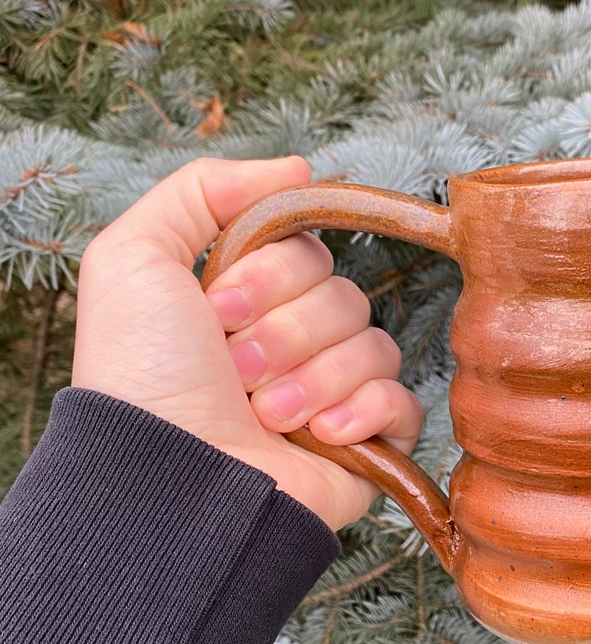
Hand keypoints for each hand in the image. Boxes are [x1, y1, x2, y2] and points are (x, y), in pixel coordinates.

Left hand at [72, 156, 424, 529]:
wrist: (171, 477)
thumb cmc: (144, 376)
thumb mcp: (134, 259)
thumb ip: (202, 190)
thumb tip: (298, 166)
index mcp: (252, 304)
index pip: (309, 252)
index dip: (271, 274)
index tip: (218, 310)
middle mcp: (295, 345)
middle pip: (346, 296)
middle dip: (286, 333)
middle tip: (238, 371)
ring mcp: (334, 395)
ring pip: (375, 345)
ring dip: (314, 379)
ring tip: (266, 415)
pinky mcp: (368, 444)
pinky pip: (404, 402)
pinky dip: (363, 413)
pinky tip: (319, 436)